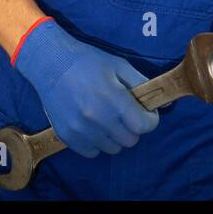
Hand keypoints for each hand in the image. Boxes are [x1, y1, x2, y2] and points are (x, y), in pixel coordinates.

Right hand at [13, 17, 159, 157]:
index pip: (144, 126)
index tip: (146, 113)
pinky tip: (92, 125)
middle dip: (133, 127)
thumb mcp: (119, 65)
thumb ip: (141, 84)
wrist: (50, 64)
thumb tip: (162, 103)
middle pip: (131, 140)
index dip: (150, 119)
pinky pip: (93, 152)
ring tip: (107, 118)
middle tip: (125, 113)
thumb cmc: (88, 61)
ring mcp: (81, 130)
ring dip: (115, 136)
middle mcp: (98, 119)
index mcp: (113, 99)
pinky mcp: (68, 137)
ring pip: (113, 148)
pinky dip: (97, 142)